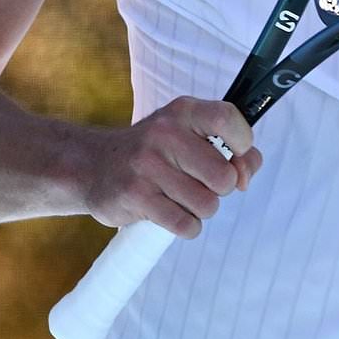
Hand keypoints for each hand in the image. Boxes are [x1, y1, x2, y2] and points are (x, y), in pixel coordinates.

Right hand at [82, 96, 261, 238]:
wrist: (93, 165)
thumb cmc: (155, 153)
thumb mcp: (189, 135)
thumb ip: (231, 150)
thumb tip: (245, 175)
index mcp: (183, 112)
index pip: (227, 120)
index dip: (243, 145)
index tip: (234, 158)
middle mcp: (164, 133)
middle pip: (223, 177)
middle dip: (218, 189)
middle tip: (195, 182)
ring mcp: (147, 165)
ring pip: (207, 205)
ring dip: (199, 209)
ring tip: (177, 195)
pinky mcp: (136, 195)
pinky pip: (186, 224)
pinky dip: (185, 225)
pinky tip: (168, 211)